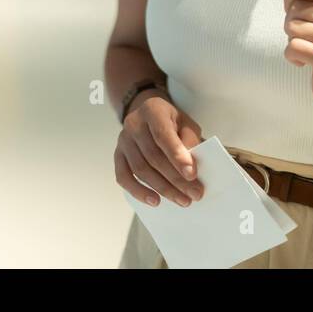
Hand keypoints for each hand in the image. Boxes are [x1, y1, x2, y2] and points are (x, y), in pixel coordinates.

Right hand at [114, 93, 205, 207]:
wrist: (149, 116)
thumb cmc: (172, 122)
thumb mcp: (186, 123)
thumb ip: (190, 141)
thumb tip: (191, 168)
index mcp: (152, 110)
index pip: (163, 135)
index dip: (177, 156)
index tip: (192, 175)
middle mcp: (134, 124)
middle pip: (153, 156)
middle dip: (176, 179)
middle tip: (194, 194)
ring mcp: (123, 140)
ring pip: (140, 170)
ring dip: (163, 189)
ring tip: (182, 200)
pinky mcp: (118, 155)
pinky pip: (124, 177)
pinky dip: (138, 191)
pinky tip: (154, 201)